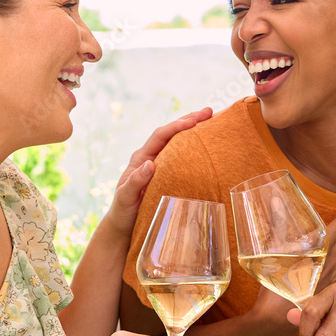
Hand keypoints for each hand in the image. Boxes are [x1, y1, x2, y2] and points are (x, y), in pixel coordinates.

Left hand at [107, 108, 212, 234]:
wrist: (124, 224)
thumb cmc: (123, 211)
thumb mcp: (125, 198)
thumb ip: (135, 182)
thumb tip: (149, 164)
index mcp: (141, 158)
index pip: (160, 136)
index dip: (176, 127)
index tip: (193, 121)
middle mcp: (151, 157)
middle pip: (171, 133)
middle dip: (189, 120)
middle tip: (209, 111)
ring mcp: (160, 164)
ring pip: (178, 141)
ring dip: (194, 129)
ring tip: (212, 119)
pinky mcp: (168, 173)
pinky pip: (183, 155)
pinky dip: (195, 146)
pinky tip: (207, 142)